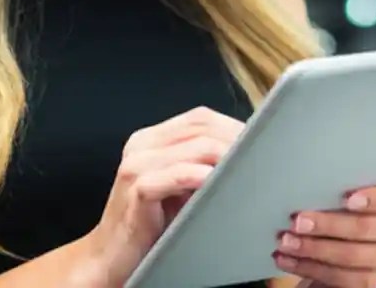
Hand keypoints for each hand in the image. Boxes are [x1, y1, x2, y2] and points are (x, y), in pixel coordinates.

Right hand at [84, 106, 244, 285]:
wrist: (111, 258)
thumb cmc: (151, 225)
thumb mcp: (180, 189)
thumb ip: (201, 166)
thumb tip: (248, 155)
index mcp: (151, 139)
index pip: (200, 118)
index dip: (233, 125)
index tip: (262, 141)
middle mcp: (142, 144)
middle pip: (201, 126)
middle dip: (236, 139)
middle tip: (264, 156)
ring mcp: (137, 165)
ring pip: (194, 146)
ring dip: (228, 156)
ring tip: (251, 169)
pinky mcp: (136, 189)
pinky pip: (177, 175)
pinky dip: (203, 176)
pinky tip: (221, 183)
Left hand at [274, 181, 375, 287]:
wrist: (339, 250)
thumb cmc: (340, 213)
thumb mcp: (343, 197)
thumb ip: (336, 191)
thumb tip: (305, 187)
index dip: (373, 198)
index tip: (347, 199)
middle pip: (366, 228)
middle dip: (327, 225)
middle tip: (297, 221)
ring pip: (350, 255)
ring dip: (312, 248)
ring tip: (286, 241)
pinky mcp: (371, 282)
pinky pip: (339, 277)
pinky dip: (308, 267)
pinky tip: (288, 259)